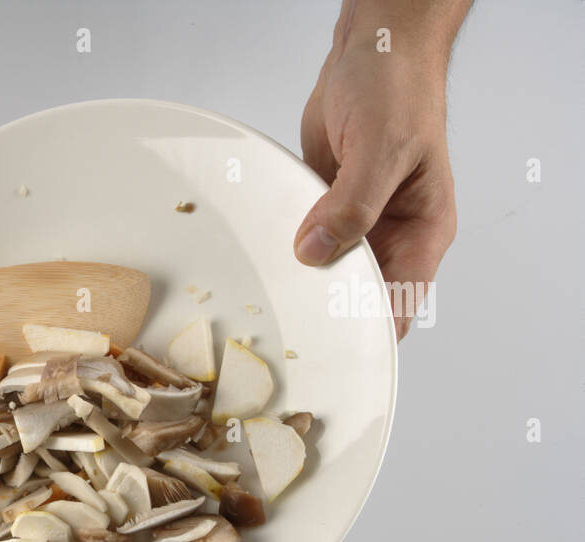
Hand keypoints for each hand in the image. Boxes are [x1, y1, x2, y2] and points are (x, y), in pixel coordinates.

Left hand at [294, 16, 459, 338]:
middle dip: (326, 312)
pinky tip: (261, 265)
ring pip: (327, 271)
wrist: (370, 51)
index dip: (367, 328)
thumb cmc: (398, 90)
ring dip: (301, 282)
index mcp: (423, 231)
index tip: (330, 345)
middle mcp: (391, 234)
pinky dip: (285, 252)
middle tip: (286, 329)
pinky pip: (304, 241)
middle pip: (357, 295)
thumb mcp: (380, 149)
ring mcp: (356, 222)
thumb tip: (316, 251)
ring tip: (268, 303)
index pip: (398, 301)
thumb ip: (352, 205)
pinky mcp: (324, 207)